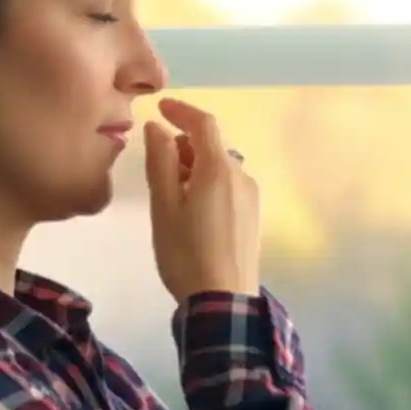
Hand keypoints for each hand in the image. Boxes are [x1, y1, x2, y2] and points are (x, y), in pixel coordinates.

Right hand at [143, 98, 260, 302]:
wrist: (224, 301)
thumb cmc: (186, 253)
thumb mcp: (164, 206)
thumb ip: (161, 161)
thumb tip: (157, 128)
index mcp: (218, 169)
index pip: (203, 123)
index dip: (181, 111)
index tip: (159, 108)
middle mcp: (241, 175)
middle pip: (211, 147)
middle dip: (184, 147)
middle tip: (157, 167)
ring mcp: (251, 197)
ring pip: (219, 168)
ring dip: (195, 168)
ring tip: (172, 195)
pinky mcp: (253, 216)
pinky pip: (228, 186)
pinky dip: (208, 185)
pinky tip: (193, 212)